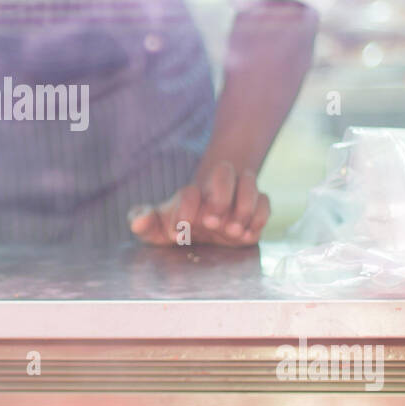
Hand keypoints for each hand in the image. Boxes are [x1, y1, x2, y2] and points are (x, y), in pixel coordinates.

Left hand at [128, 161, 269, 247]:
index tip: (177, 234)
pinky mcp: (256, 209)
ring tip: (232, 232)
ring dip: (243, 207)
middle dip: (219, 197)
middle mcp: (215, 190)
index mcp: (190, 194)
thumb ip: (142, 221)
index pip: (189, 192)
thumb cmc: (177, 226)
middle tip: (211, 224)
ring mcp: (238, 197)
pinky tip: (247, 234)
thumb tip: (139, 220)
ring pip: (250, 182)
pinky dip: (259, 216)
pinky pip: (266, 202)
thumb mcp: (156, 228)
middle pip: (224, 171)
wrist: (204, 232)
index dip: (184, 212)